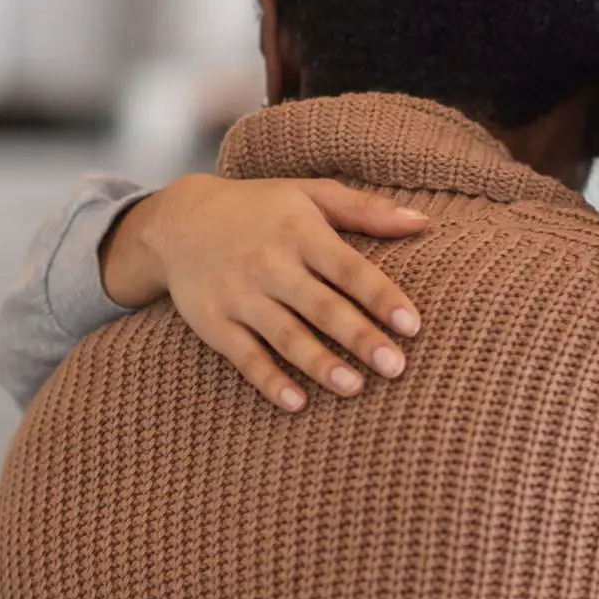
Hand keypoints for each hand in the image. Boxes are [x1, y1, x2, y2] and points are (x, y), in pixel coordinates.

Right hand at [100, 173, 430, 410]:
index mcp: (300, 232)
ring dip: (319, 364)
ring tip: (354, 387)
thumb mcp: (310, 195)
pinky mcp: (212, 321)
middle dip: (359, 337)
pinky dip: (267, 379)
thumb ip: (367, 211)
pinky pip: (243, 355)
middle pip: (321, 306)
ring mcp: (238, 294)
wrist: (177, 220)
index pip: (348, 268)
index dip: (381, 297)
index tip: (413, 325)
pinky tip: (296, 402)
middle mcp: (269, 263)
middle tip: (396, 367)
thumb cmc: (261, 210)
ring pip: (285, 335)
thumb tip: (422, 222)